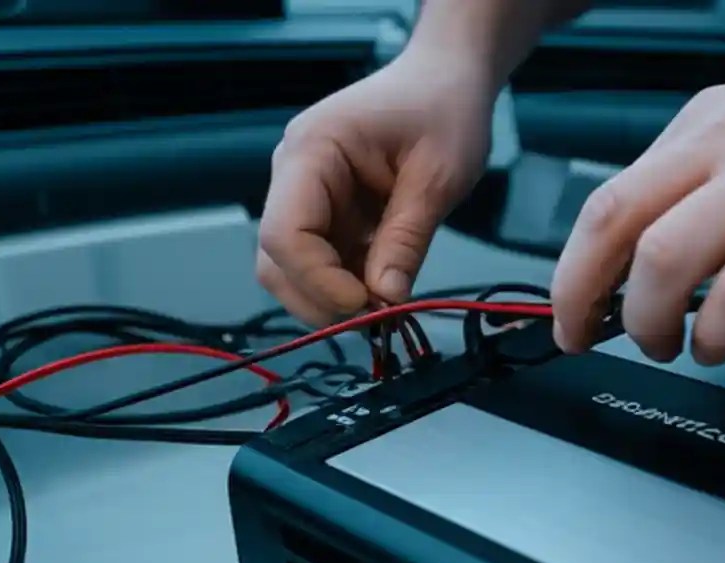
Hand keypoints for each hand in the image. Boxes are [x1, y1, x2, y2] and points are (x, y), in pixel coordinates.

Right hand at [257, 48, 496, 325]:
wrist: (447, 81)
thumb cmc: (445, 111)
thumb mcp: (438, 177)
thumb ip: (407, 239)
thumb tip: (385, 301)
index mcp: (312, 151)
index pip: (285, 233)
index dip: (319, 280)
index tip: (368, 305)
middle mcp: (294, 175)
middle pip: (277, 260)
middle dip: (322, 299)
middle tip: (379, 320)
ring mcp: (307, 196)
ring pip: (294, 270)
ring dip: (334, 298)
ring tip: (388, 307)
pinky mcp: (327, 214)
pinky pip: (324, 263)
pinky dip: (349, 285)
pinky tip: (386, 288)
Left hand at [550, 26, 724, 364]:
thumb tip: (675, 251)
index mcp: (718, 119)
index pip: (611, 194)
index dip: (575, 264)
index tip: (573, 305)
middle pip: (612, 221)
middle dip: (579, 294)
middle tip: (580, 338)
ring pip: (665, 256)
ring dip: (647, 320)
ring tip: (662, 347)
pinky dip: (717, 331)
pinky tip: (720, 347)